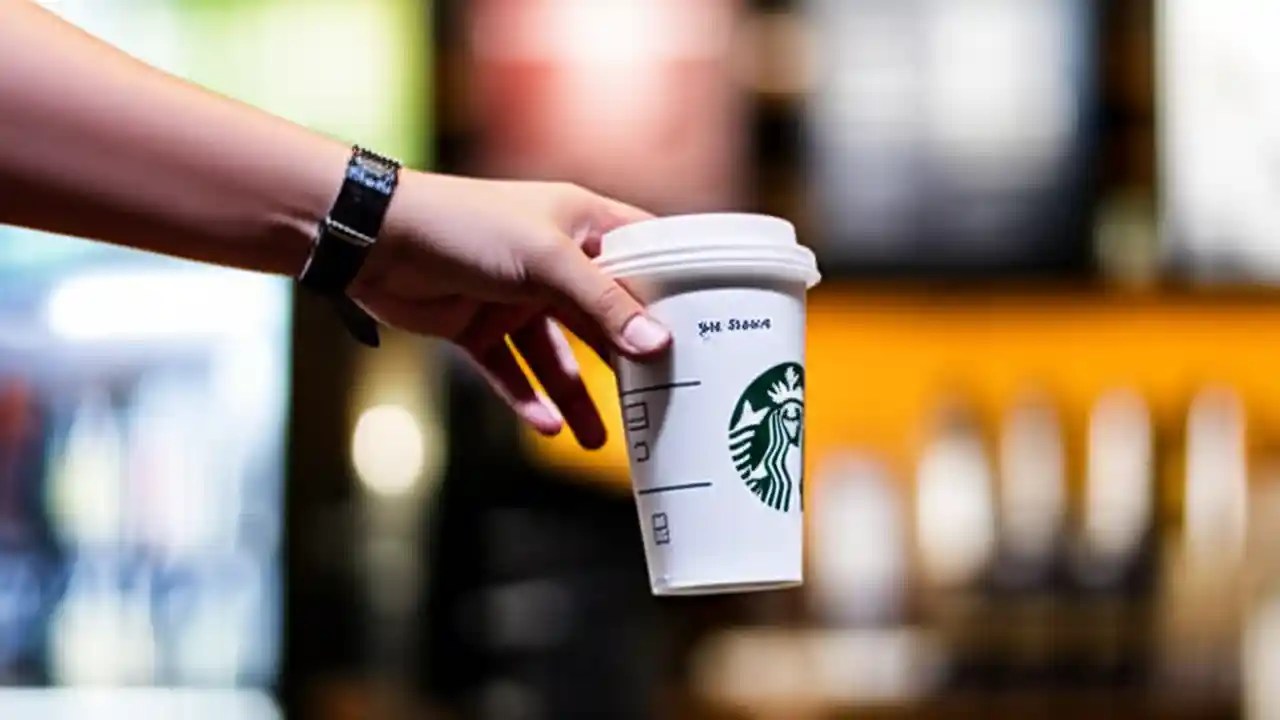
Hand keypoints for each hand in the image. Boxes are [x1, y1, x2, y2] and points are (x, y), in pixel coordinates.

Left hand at [349, 172, 670, 448]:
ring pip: (557, 354)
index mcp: (581, 224)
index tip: (705, 332)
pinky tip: (546, 426)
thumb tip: (656, 344)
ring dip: (575, 395)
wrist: (376, 238)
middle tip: (656, 403)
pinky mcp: (478, 325)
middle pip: (603, 317)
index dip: (671, 291)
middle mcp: (554, 260)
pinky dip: (528, 398)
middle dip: (624, 362)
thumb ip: (602, 304)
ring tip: (597, 439)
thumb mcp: (547, 260)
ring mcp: (515, 296)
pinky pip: (512, 370)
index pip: (642, 256)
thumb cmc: (465, 224)